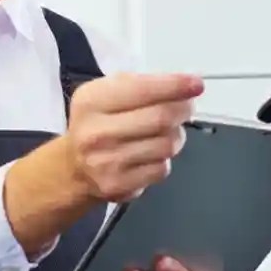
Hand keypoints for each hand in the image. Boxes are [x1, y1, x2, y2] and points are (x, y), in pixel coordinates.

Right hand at [66, 72, 204, 201]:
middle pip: (161, 118)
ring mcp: (108, 162)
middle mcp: (96, 132)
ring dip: (175, 135)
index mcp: (92, 101)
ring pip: (167, 144)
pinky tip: (151, 153)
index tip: (196, 84)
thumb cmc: (97, 122)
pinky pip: (162, 168)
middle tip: (187, 106)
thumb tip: (184, 87)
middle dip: (183, 110)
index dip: (174, 86)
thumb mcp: (106, 93)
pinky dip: (165, 158)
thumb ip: (140, 85)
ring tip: (166, 131)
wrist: (74, 167)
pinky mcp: (120, 186)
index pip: (143, 90)